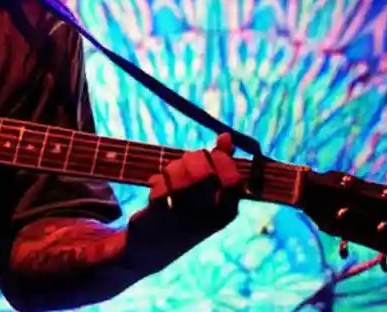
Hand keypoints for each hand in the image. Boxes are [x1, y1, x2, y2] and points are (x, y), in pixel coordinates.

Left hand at [126, 133, 242, 263]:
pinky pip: (161, 183)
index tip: (208, 156)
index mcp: (227, 213)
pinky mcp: (159, 215)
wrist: (153, 249)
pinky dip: (158, 179)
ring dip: (174, 168)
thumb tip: (227, 136)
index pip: (233, 179)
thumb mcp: (208, 195)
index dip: (220, 160)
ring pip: (182, 174)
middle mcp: (209, 218)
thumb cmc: (185, 215)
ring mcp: (184, 218)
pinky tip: (156, 185)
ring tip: (169, 175)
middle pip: (205, 172)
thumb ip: (220, 164)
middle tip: (184, 163)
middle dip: (193, 160)